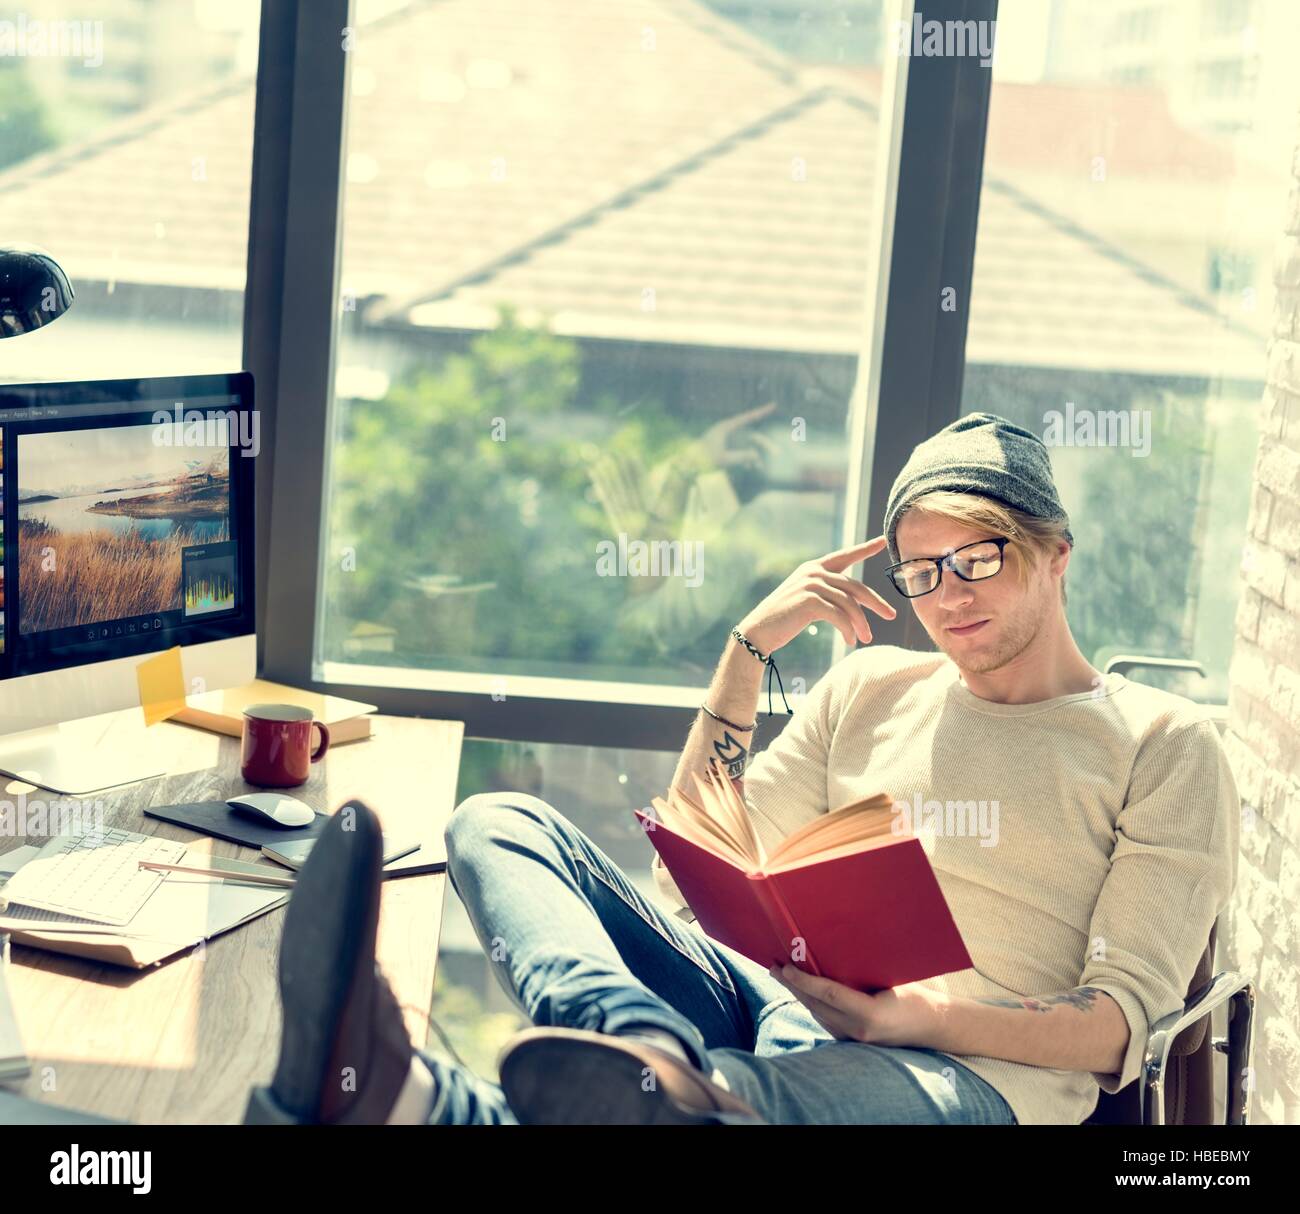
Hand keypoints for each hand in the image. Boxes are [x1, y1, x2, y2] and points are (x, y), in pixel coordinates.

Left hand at [689, 401, 779, 471]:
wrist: (689, 464)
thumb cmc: (705, 459)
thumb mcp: (724, 459)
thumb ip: (742, 457)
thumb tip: (757, 455)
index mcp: (727, 427)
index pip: (748, 417)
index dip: (762, 412)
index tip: (774, 405)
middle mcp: (729, 431)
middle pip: (752, 435)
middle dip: (764, 445)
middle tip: (777, 453)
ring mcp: (728, 439)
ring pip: (747, 445)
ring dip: (754, 456)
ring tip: (759, 467)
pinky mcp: (726, 448)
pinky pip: (741, 451)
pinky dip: (746, 459)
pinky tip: (750, 468)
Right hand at [737, 535, 897, 654]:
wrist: (759, 632)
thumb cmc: (784, 619)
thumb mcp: (809, 600)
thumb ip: (829, 594)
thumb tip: (858, 603)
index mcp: (813, 568)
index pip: (845, 556)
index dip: (865, 548)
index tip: (882, 540)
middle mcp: (813, 572)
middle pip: (855, 586)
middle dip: (876, 602)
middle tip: (892, 615)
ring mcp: (811, 584)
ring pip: (849, 604)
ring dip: (861, 623)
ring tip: (867, 638)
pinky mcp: (809, 600)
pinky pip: (839, 616)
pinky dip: (848, 630)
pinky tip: (850, 640)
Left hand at [768, 964, 946, 1048]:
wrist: (935, 1026)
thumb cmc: (917, 995)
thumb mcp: (894, 977)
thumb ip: (865, 970)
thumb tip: (834, 946)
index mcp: (870, 1015)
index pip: (829, 995)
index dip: (804, 980)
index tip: (785, 967)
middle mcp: (860, 1032)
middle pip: (817, 1006)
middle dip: (793, 986)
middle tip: (774, 967)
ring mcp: (856, 1041)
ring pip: (819, 1015)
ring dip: (800, 995)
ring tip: (783, 976)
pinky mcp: (855, 1042)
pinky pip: (827, 1022)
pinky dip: (813, 1005)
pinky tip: (803, 992)